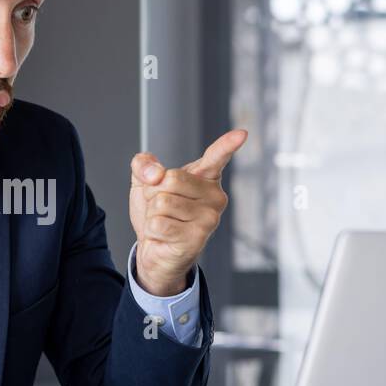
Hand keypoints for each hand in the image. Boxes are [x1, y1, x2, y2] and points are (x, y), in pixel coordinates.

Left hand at [129, 130, 247, 295]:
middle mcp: (214, 196)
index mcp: (205, 178)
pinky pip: (159, 223)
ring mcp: (209, 217)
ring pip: (162, 202)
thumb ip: (144, 166)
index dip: (227, 144)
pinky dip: (152, 230)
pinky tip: (164, 236)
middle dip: (153, 192)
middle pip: (170, 178)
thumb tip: (154, 172)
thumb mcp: (144, 184)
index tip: (241, 134)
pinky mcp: (198, 237)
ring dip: (152, 213)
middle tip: (161, 207)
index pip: (217, 157)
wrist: (156, 251)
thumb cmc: (157, 214)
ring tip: (164, 222)